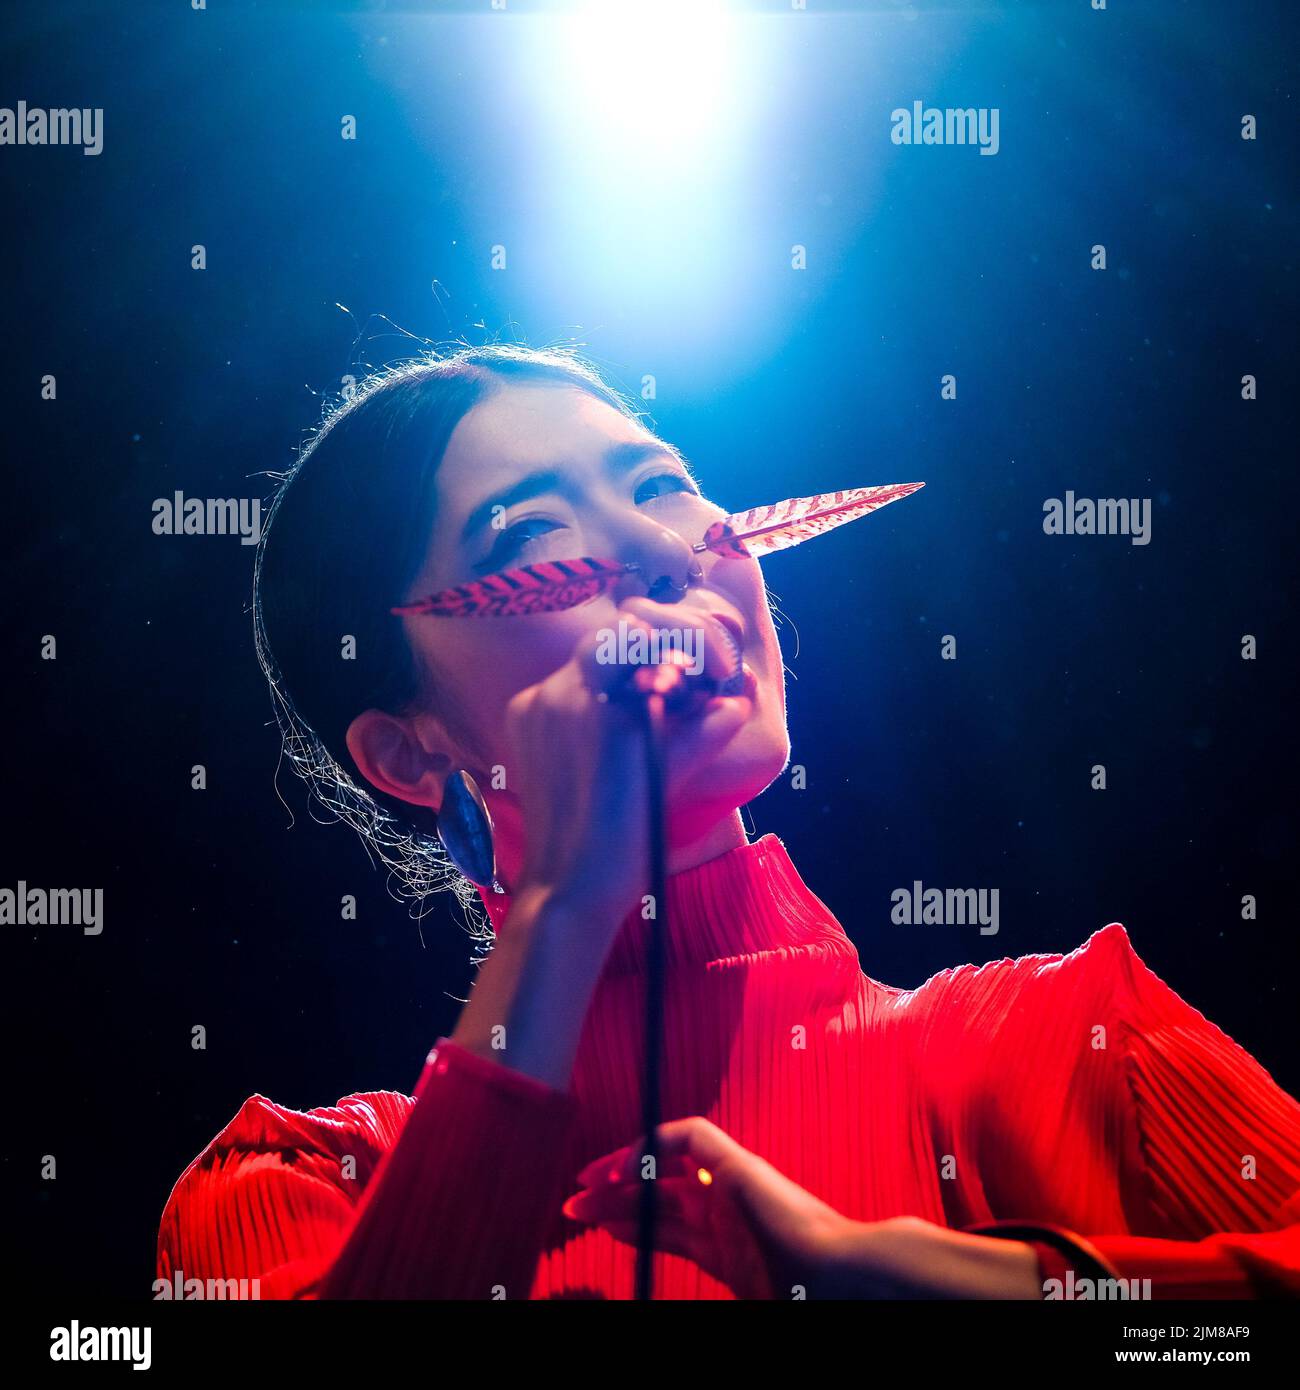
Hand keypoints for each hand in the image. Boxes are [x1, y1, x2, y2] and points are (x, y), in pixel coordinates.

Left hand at [505, 598, 751, 929]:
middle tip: (682, 688)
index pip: (632, 632)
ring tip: (651, 714)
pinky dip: (593, 703)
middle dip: (649, 660)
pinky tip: (611, 735)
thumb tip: (734, 700)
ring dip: (622, 681)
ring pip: (585, 670)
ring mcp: (532, 711)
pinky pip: (563, 695)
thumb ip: (704, 728)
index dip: (675, 640)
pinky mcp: (521, 730)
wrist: (569, 888)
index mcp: (589, 697)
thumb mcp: (673, 775)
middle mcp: (551, 693)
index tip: (703, 669)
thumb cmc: (627, 838)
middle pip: (606, 646)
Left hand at [563, 1116, 1043, 1299]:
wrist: (839, 1277)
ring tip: (585, 1186)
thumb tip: (653, 1286)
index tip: (599, 1225)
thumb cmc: (802, 1293)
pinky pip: (686, 1139)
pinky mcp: (737, 1163)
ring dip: (620, 1170)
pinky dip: (652, 1145)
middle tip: (573, 1205)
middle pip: (657, 1193)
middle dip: (613, 1196)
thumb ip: (717, 1276)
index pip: (667, 1221)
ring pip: (662, 1164)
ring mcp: (731, 1182)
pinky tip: (623, 1167)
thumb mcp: (742, 1287)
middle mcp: (726, 1205)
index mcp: (729, 1239)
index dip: (630, 1219)